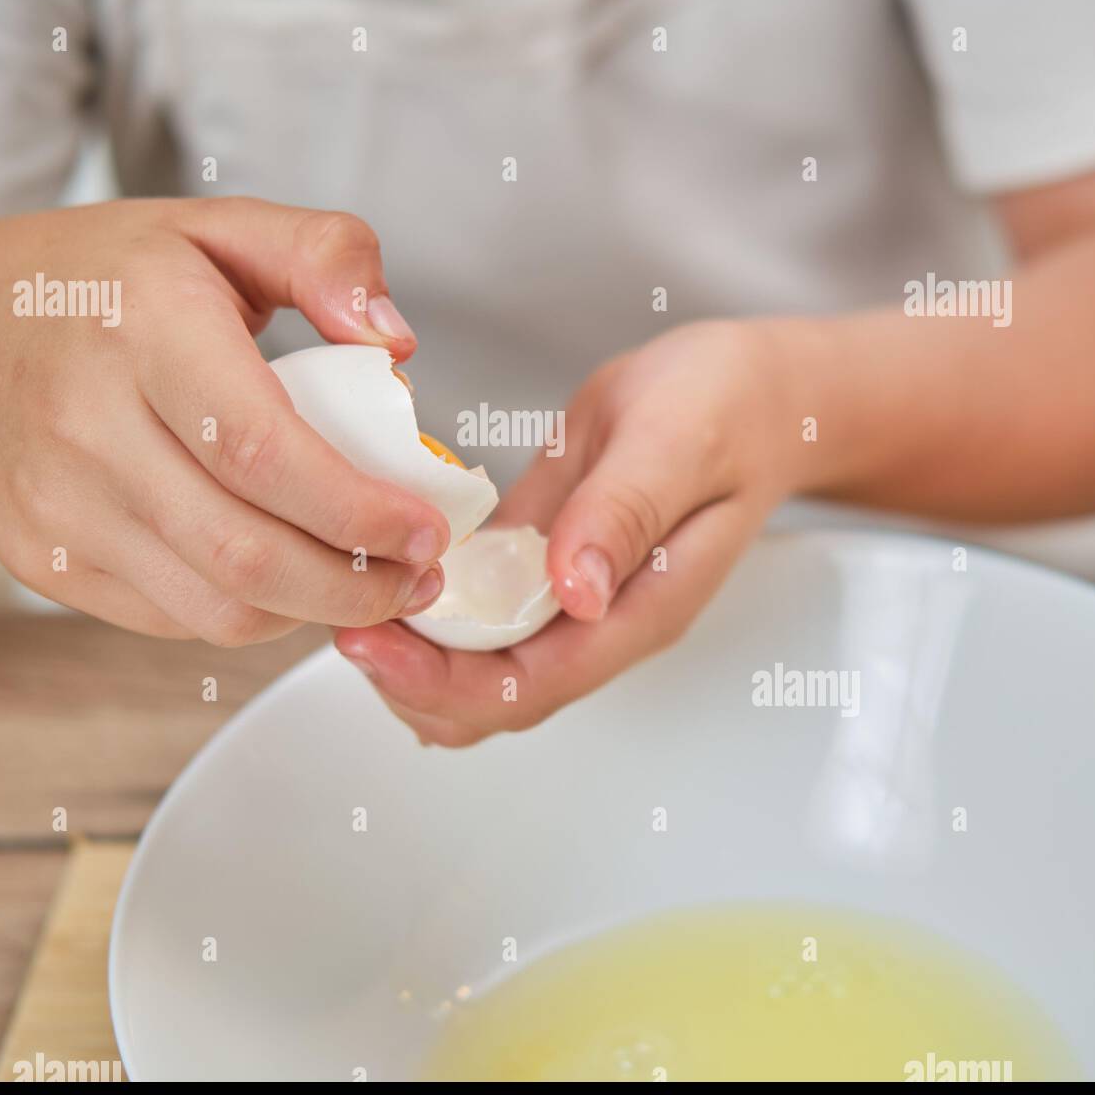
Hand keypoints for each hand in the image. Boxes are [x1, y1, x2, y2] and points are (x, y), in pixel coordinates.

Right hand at [0, 197, 450, 645]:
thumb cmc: (100, 283)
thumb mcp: (214, 226)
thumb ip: (324, 255)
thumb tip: (397, 342)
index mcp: (143, 327)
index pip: (261, 449)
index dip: (358, 510)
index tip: (428, 529)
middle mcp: (87, 425)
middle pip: (245, 552)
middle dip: (358, 586)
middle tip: (421, 575)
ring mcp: (59, 507)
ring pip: (216, 607)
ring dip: (314, 613)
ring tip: (374, 584)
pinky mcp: (50, 563)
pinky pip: (176, 620)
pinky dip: (253, 615)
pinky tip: (293, 581)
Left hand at [335, 320, 798, 744]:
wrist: (751, 393)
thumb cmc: (726, 408)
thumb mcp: (678, 440)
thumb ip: (625, 514)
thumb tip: (575, 593)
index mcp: (637, 611)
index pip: (528, 686)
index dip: (439, 679)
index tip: (367, 640)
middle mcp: (600, 624)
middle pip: (491, 701)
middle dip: (408, 677)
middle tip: (342, 615)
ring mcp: (571, 602)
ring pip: (478, 670)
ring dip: (412, 651)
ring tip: (355, 594)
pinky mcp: (546, 567)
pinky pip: (480, 619)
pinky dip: (429, 610)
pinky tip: (387, 571)